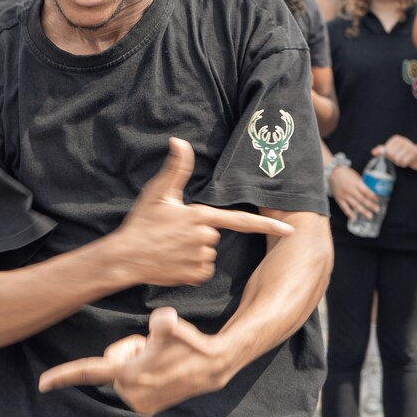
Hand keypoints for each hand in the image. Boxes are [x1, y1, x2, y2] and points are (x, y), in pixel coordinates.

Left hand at [39, 306, 225, 416]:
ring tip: (161, 361)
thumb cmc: (190, 343)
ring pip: (122, 375)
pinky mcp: (147, 409)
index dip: (63, 375)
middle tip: (152, 348)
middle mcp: (131, 393)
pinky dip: (142, 376)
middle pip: (111, 365)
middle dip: (127, 353)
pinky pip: (132, 385)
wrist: (212, 366)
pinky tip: (162, 372)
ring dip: (136, 364)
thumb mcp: (174, 326)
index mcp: (129, 374)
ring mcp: (139, 404)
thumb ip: (164, 322)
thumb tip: (161, 324)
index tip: (43, 383)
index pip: (89, 371)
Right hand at [110, 138, 292, 287]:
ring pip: (209, 252)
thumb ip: (176, 167)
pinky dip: (191, 266)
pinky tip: (173, 261)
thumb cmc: (142, 223)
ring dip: (194, 250)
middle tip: (173, 232)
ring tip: (171, 247)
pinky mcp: (195, 274)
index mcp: (201, 215)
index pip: (241, 220)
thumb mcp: (158, 192)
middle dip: (199, 233)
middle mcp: (205, 238)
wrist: (125, 257)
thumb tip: (179, 141)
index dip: (268, 225)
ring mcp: (201, 258)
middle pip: (214, 234)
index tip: (291, 229)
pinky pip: (202, 269)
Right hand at [328, 164, 378, 221]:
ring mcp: (344, 195)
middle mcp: (350, 189)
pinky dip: (349, 213)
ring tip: (369, 216)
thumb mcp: (355, 176)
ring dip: (363, 211)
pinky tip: (354, 217)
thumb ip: (362, 184)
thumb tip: (370, 192)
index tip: (377, 200)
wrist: (333, 174)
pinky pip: (345, 208)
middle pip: (362, 199)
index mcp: (355, 183)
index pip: (365, 191)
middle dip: (370, 205)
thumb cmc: (346, 174)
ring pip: (355, 205)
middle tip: (377, 210)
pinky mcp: (339, 199)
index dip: (372, 196)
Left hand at [380, 136, 416, 170]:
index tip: (395, 153)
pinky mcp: (414, 153)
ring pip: (397, 159)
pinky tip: (408, 161)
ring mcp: (409, 146)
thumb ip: (382, 151)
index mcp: (396, 139)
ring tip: (404, 159)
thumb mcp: (392, 151)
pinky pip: (404, 162)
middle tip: (400, 157)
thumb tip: (373, 152)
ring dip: (400, 162)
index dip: (389, 155)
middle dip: (395, 159)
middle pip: (391, 155)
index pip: (386, 150)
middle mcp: (403, 140)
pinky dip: (404, 164)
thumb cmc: (404, 154)